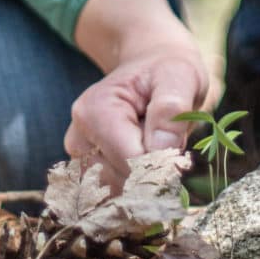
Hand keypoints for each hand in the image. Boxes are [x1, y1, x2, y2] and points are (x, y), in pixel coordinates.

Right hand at [67, 0, 211, 182]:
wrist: (151, 64)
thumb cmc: (167, 70)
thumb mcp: (180, 76)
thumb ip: (171, 109)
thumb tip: (161, 149)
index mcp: (96, 111)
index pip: (130, 162)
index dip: (162, 163)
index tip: (178, 150)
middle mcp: (79, 137)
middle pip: (122, 181)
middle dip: (153, 171)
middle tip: (169, 140)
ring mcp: (81, 156)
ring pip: (117, 193)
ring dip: (145, 178)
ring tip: (154, 144)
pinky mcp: (88, 170)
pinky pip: (114, 193)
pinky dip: (135, 184)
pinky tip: (144, 157)